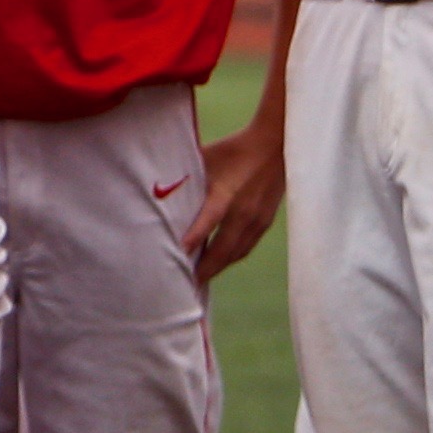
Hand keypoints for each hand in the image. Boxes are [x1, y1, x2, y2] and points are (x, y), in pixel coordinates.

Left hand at [185, 115, 284, 281]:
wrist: (274, 148)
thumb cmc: (232, 151)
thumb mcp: (206, 158)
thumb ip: (187, 175)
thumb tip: (159, 187)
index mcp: (226, 192)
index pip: (209, 219)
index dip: (196, 236)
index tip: (180, 252)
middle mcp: (244, 211)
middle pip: (224, 248)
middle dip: (205, 268)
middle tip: (186, 283)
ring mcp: (257, 220)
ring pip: (236, 252)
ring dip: (218, 267)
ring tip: (200, 279)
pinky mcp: (265, 223)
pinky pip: (246, 247)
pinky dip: (232, 258)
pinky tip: (220, 263)